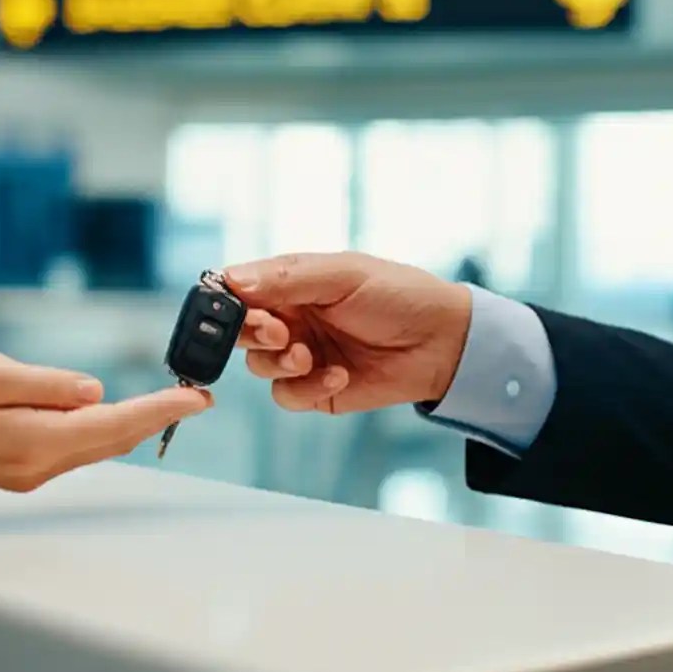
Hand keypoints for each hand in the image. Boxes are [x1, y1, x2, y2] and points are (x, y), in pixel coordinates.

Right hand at [0, 347, 211, 491]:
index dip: (161, 410)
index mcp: (34, 443)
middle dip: (153, 418)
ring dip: (125, 425)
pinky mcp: (6, 464)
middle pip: (109, 441)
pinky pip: (65, 448)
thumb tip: (94, 391)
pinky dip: (93, 430)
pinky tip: (102, 416)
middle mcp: (34, 466)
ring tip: (162, 403)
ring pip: (89, 446)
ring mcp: (20, 470)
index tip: (199, 399)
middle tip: (193, 397)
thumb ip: (46, 384)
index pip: (115, 425)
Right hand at [225, 252, 471, 413]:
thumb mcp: (343, 274)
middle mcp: (292, 318)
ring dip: (279, 363)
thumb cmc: (400, 295)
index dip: (230, 302)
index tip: (234, 309)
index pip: (241, 290)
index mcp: (293, 283)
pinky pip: (287, 396)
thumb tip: (233, 280)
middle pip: (241, 331)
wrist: (443, 342)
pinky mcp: (316, 389)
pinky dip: (306, 388)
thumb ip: (288, 277)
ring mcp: (302, 354)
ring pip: (259, 366)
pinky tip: (338, 376)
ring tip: (309, 356)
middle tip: (278, 332)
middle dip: (251, 333)